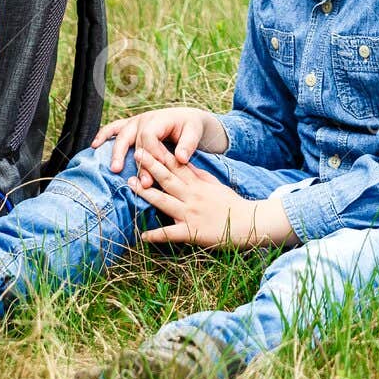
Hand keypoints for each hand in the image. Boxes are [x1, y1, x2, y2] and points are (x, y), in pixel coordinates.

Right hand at [91, 107, 226, 187]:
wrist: (186, 118)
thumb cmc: (190, 126)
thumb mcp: (194, 132)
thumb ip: (188, 144)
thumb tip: (181, 158)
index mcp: (159, 119)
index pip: (150, 137)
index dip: (153, 154)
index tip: (159, 170)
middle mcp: (144, 119)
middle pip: (134, 139)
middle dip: (137, 161)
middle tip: (141, 179)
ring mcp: (134, 122)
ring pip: (121, 135)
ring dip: (117, 152)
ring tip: (115, 169)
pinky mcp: (129, 126)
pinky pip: (112, 129)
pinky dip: (103, 135)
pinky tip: (94, 146)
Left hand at [130, 149, 295, 248]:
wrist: (249, 223)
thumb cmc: (232, 205)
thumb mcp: (216, 185)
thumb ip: (199, 175)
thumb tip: (185, 163)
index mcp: (198, 184)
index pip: (177, 166)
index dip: (162, 155)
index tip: (149, 143)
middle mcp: (192, 196)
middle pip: (168, 178)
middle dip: (151, 166)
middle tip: (137, 154)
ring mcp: (191, 213)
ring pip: (164, 201)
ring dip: (146, 193)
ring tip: (130, 185)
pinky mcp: (192, 232)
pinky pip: (171, 233)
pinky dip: (157, 235)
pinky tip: (143, 235)